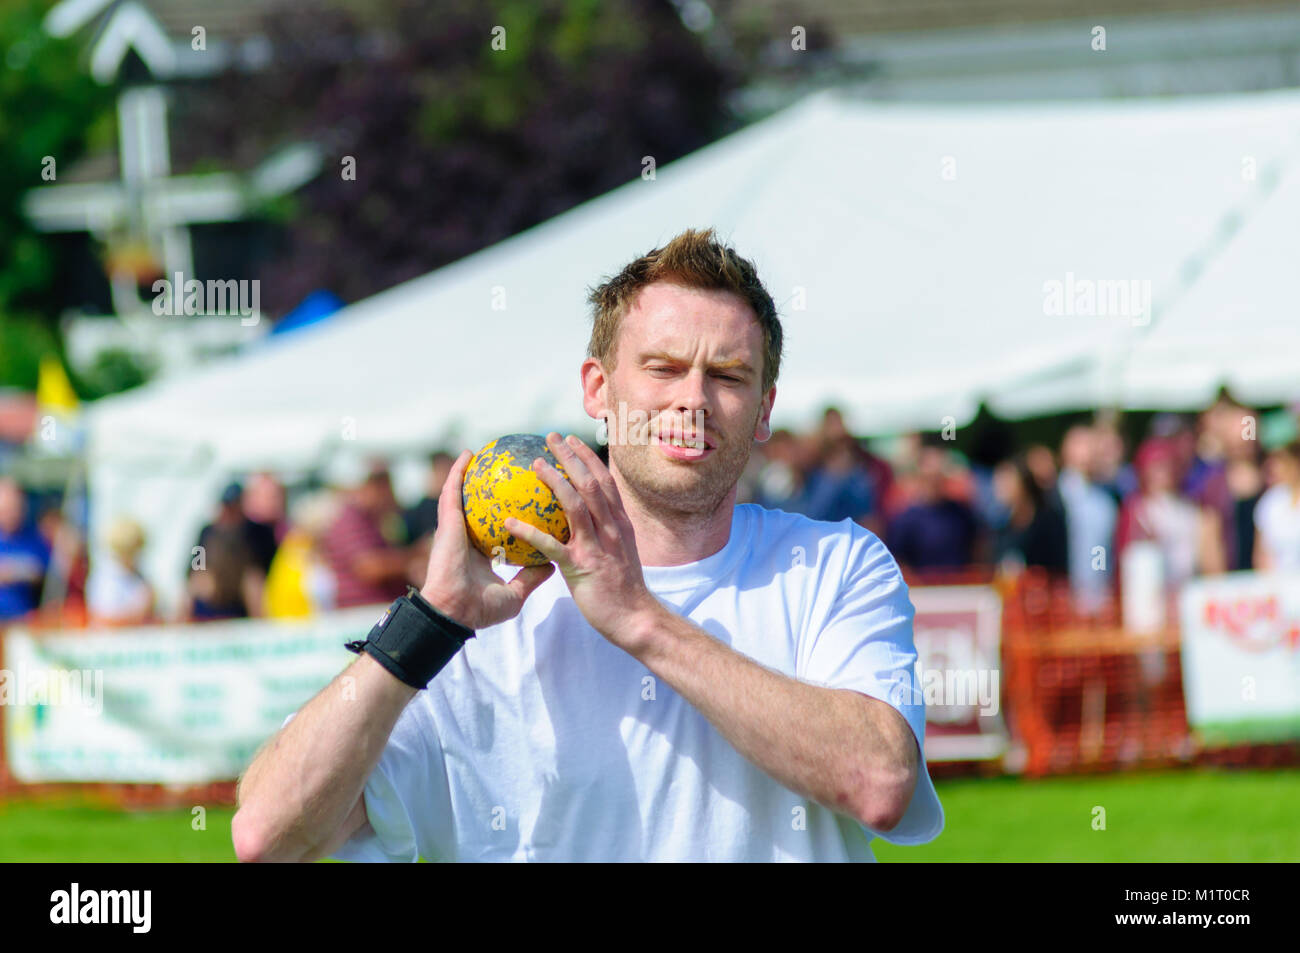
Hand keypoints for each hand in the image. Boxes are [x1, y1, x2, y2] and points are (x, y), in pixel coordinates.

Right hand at [419, 449, 555, 629]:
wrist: (455, 614)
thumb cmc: (481, 609)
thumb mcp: (515, 594)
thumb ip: (532, 577)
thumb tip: (553, 563)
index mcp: (484, 551)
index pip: (500, 524)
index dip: (513, 509)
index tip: (529, 493)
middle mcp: (470, 535)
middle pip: (485, 504)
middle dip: (495, 483)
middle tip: (513, 464)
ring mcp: (456, 528)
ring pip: (466, 492)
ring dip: (476, 470)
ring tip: (488, 449)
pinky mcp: (447, 523)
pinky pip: (452, 492)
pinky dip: (458, 472)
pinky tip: (468, 455)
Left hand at [504, 432, 661, 650]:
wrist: (635, 618)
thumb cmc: (624, 589)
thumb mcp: (622, 553)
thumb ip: (607, 535)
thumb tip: (590, 523)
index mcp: (619, 524)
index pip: (605, 482)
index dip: (588, 458)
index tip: (572, 441)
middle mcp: (610, 528)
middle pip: (590, 483)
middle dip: (571, 457)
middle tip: (551, 437)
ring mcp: (597, 546)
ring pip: (574, 504)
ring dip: (555, 480)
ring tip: (535, 463)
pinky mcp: (580, 566)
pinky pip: (551, 545)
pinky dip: (530, 532)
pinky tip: (510, 522)